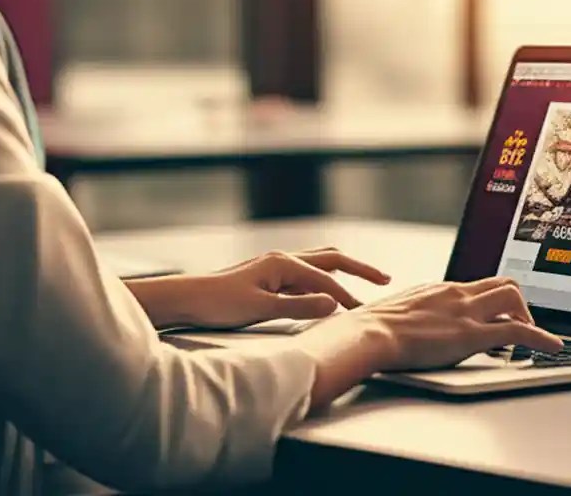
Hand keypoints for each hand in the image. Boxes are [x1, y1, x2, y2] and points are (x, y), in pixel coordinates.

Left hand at [128, 248, 390, 328]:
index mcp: (282, 263)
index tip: (367, 311)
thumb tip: (334, 303)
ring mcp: (274, 267)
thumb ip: (299, 306)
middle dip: (358, 269)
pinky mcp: (267, 279)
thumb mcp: (261, 308)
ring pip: (317, 266)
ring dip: (341, 275)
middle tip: (384, 280)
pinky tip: (325, 297)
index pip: (326, 277)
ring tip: (362, 287)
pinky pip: (304, 278)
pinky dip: (322, 284)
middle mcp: (281, 260)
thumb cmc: (218, 303)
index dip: (348, 295)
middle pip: (330, 259)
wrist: (185, 299)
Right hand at [297, 277, 561, 405]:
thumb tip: (412, 326)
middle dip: (518, 304)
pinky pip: (519, 331)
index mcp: (439, 289)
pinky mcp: (471, 334)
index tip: (499, 315)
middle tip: (521, 325)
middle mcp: (457, 293)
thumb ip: (415, 315)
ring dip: (530, 317)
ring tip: (534, 338)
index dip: (494, 300)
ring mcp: (466, 311)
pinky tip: (552, 347)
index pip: (478, 286)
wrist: (367, 334)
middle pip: (502, 283)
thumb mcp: (398, 313)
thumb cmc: (373, 329)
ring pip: (514, 298)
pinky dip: (542, 338)